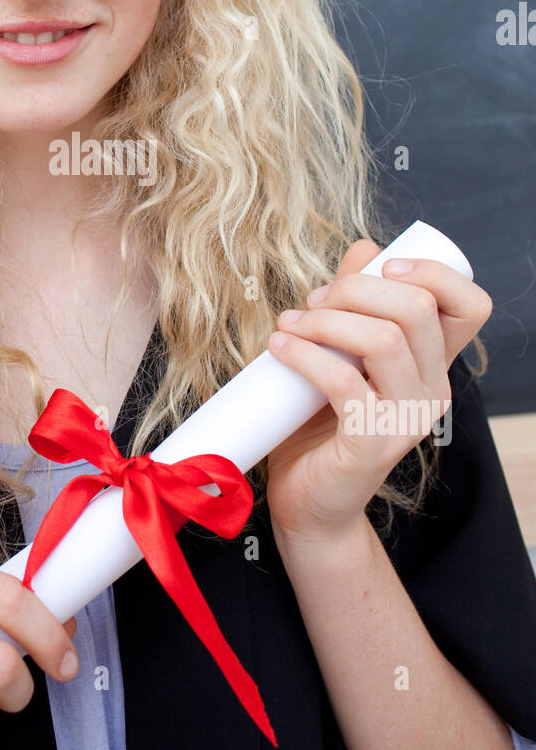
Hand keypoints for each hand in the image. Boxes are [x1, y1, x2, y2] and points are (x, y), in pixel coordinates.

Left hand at [264, 238, 491, 547]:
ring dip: (326, 319)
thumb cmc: (320, 425)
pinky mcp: (372, 444)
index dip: (433, 272)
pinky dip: (306, 354)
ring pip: (383, 339)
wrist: (308, 501)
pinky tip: (280, 349)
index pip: (469, 305)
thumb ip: (356, 303)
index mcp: (433, 364)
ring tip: (290, 325)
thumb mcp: (341, 353)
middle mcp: (433, 390)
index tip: (382, 266)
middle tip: (312, 301)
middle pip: (417, 308)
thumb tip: (366, 247)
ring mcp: (407, 419)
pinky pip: (344, 382)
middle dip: (355, 288)